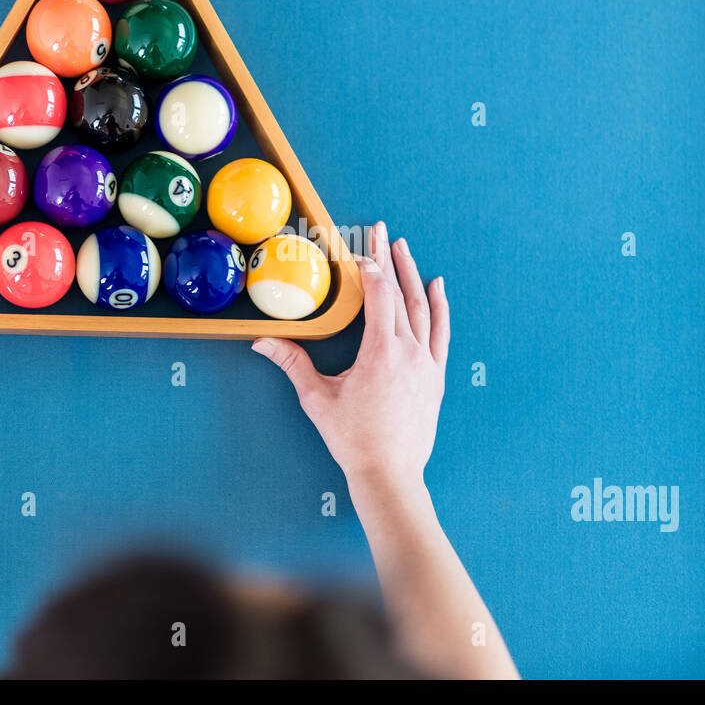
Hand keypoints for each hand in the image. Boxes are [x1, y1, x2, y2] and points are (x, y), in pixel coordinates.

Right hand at [252, 221, 448, 489]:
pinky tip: (437, 287)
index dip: (368, 269)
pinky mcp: (435, 376)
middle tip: (381, 231)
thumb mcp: (318, 399)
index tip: (357, 250)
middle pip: (400, 294)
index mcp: (380, 353)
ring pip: (422, 308)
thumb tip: (263, 343)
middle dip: (388, 259)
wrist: (390, 473)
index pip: (378, 295)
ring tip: (404, 248)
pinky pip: (441, 333)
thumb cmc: (353, 439)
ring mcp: (426, 363)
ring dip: (412, 275)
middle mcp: (408, 352)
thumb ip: (293, 365)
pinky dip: (439, 307)